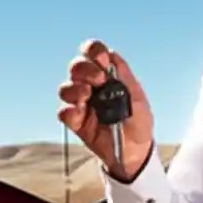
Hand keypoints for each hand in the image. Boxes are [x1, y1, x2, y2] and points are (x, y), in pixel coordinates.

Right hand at [57, 39, 153, 179]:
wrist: (136, 151)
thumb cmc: (138, 122)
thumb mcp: (138, 98)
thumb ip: (124, 77)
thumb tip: (112, 55)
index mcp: (107, 75)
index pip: (94, 53)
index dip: (93, 50)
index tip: (101, 58)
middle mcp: (91, 85)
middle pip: (76, 67)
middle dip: (84, 68)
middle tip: (98, 79)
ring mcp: (81, 103)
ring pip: (65, 87)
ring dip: (74, 88)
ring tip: (87, 95)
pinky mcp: (75, 122)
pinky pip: (63, 112)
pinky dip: (69, 110)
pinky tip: (80, 112)